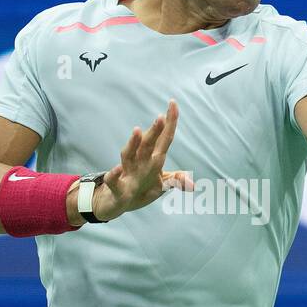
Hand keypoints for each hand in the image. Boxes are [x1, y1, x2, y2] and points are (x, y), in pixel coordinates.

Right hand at [90, 99, 193, 221]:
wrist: (115, 204)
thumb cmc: (140, 189)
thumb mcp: (160, 186)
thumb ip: (174, 181)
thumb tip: (193, 184)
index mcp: (152, 159)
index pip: (164, 139)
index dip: (170, 122)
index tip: (173, 103)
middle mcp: (139, 161)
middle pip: (148, 144)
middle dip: (154, 131)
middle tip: (162, 116)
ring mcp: (127, 173)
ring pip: (128, 155)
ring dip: (133, 143)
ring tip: (137, 130)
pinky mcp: (116, 188)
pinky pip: (113, 180)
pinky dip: (114, 175)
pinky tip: (116, 170)